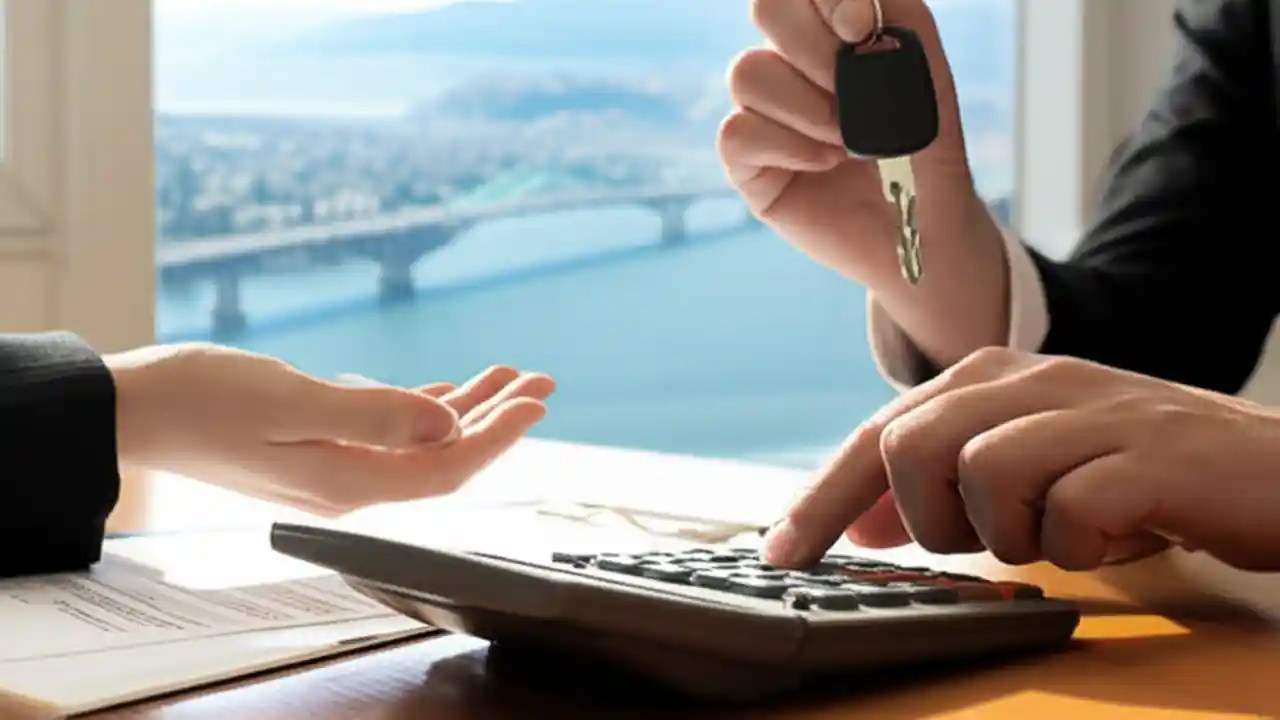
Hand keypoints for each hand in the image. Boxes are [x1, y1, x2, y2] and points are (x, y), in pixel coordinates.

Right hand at [107, 343, 554, 515]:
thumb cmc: (201, 399)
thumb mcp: (292, 400)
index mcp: (347, 480)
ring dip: (466, 408)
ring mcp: (330, 467)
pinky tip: (444, 393)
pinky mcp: (313, 447)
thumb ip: (376, 415)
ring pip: (419, 442)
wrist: (131, 411)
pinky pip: (387, 433)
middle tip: (540, 382)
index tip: (535, 401)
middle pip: (443, 457)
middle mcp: (346, 483)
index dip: (498, 435)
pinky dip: (422, 409)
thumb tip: (448, 423)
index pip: (447, 467)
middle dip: (496, 418)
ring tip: (508, 378)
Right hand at [719, 0, 1009, 365]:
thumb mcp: (926, 76)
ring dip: (808, 108)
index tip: (861, 29)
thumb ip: (899, 19)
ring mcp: (765, 108)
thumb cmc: (925, 152)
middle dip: (814, 48)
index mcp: (833, 27)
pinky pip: (737, 131)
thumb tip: (853, 12)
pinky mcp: (747, 159)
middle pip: (766, 6)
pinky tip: (824, 165)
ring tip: (849, 142)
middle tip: (852, 89)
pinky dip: (789, 147)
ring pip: (748, 72)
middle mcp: (792, 59)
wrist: (923, 231)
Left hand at [762, 347, 1279, 571]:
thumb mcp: (1031, 470)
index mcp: (995, 377)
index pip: (880, 433)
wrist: (1275, 468)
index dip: (822, 497)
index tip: (781, 551)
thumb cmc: (1140, 473)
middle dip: (928, 518)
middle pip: (911, 447)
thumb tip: (856, 522)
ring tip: (1066, 531)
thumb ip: (943, 484)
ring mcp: (1093, 412)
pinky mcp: (1149, 456)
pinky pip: (1070, 516)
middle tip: (986, 537)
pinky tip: (1121, 535)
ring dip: (1014, 533)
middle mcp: (1035, 379)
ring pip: (983, 476)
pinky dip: (1085, 548)